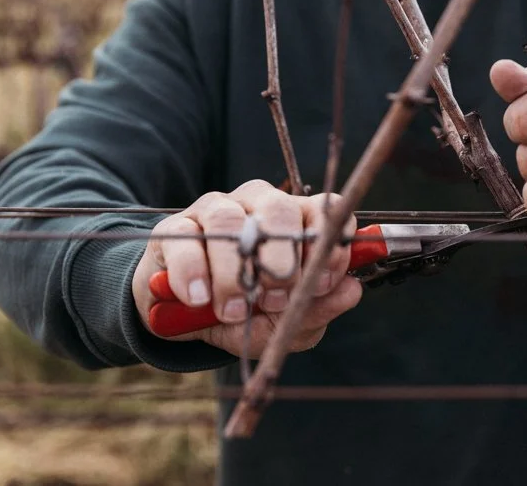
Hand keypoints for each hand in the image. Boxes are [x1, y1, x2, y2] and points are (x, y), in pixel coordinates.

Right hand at [131, 179, 360, 356]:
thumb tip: (352, 290)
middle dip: (282, 259)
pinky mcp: (174, 229)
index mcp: (296, 220)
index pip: (325, 209)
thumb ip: (318, 308)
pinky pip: (185, 239)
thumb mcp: (284, 321)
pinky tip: (199, 299)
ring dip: (235, 272)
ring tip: (235, 310)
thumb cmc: (246, 313)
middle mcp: (259, 205)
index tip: (322, 282)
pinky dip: (193, 272)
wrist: (184, 321)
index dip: (330, 243)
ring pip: (230, 222)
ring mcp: (215, 211)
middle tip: (275, 300)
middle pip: (280, 209)